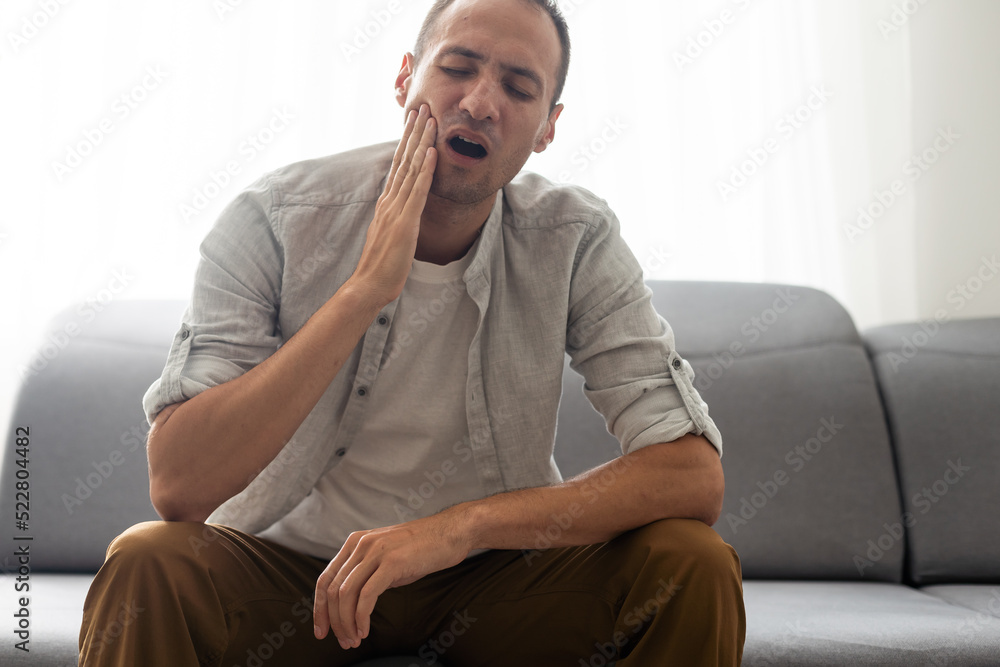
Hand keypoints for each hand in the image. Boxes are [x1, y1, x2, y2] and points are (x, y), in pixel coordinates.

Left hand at [312, 512, 470, 648]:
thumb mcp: (386, 557)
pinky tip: (365, 630)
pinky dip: (361, 618)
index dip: (319, 608)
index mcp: (355, 543)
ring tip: (354, 639)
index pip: (325, 579)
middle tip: (343, 641)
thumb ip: (367, 574)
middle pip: (332, 590)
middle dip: (334, 621)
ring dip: (347, 623)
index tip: (321, 630)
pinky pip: (367, 596)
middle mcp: (361, 544)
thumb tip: (352, 604)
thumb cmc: (422, 549)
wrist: (451, 532)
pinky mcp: (392, 562)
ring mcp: (375, 551)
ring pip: (346, 594)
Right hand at [348, 103, 436, 307]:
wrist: (369, 284)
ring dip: (422, 142)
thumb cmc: (381, 265)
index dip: (407, 142)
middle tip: (422, 107)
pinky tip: (432, 153)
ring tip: (431, 119)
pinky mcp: (405, 222)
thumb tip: (402, 210)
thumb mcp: (390, 234)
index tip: (414, 122)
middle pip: (403, 159)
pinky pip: (418, 191)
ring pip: (411, 169)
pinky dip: (425, 170)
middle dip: (414, 132)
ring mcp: (396, 209)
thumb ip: (395, 218)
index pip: (398, 165)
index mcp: (387, 203)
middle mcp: (390, 200)